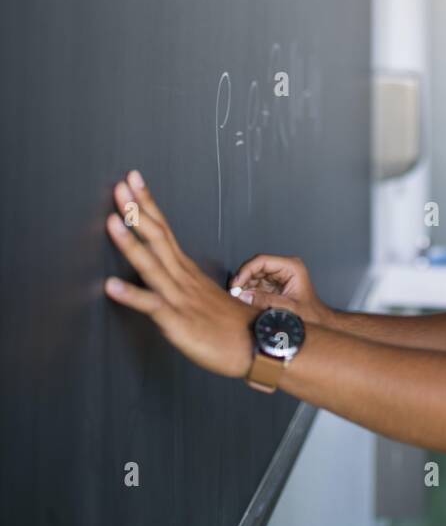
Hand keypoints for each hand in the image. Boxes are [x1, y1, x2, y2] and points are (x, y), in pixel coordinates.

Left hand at [104, 170, 260, 380]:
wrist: (255, 344)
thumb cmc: (229, 324)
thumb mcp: (202, 294)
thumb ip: (182, 280)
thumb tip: (165, 268)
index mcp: (186, 268)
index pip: (164, 228)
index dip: (148, 204)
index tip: (133, 180)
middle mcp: (182, 276)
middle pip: (158, 236)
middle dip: (138, 211)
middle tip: (121, 186)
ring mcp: (180, 297)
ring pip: (153, 264)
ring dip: (131, 242)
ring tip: (112, 221)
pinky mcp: (177, 321)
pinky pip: (151, 305)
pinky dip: (131, 295)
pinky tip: (110, 286)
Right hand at [229, 254, 332, 327]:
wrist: (318, 323)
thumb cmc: (310, 315)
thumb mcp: (289, 309)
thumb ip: (267, 302)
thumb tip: (245, 296)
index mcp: (291, 267)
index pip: (262, 260)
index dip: (246, 270)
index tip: (236, 283)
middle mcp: (284, 268)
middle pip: (256, 266)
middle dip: (243, 279)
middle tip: (233, 292)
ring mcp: (278, 276)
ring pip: (253, 275)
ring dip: (244, 285)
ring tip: (237, 297)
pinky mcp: (273, 285)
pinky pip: (255, 284)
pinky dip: (248, 291)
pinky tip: (243, 300)